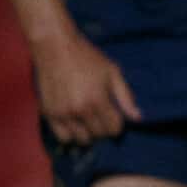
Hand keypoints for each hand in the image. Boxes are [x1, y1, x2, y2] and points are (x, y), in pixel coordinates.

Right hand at [31, 30, 139, 145]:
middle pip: (99, 135)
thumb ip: (126, 97)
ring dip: (88, 133)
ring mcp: (62, 113)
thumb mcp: (113, 72)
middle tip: (102, 116)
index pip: (113, 129)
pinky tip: (75, 123)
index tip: (115, 117)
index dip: (117, 125)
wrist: (55, 47)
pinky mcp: (48, 113)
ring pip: (82, 139)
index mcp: (98, 100)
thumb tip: (138, 118)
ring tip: (89, 120)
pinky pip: (63, 137)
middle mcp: (79, 110)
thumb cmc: (87, 58)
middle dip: (104, 129)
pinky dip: (71, 134)